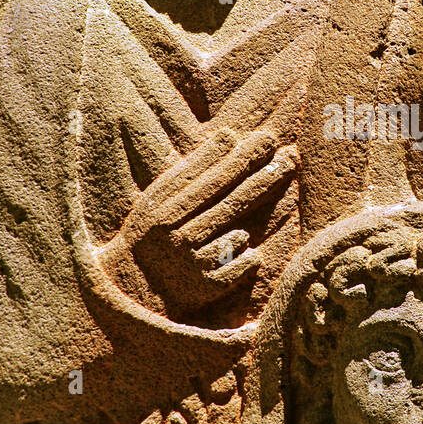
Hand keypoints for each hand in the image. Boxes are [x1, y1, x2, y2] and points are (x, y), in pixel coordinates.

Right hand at [99, 122, 298, 317]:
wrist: (134, 285)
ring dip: (258, 201)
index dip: (238, 159)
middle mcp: (175, 236)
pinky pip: (239, 264)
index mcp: (161, 211)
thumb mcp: (161, 197)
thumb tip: (229, 136)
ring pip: (234, 232)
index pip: (207, 180)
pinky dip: (246, 254)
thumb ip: (194, 169)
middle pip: (227, 201)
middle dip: (260, 175)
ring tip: (281, 172)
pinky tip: (247, 243)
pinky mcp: (206, 287)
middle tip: (288, 155)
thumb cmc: (155, 230)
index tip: (266, 138)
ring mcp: (191, 263)